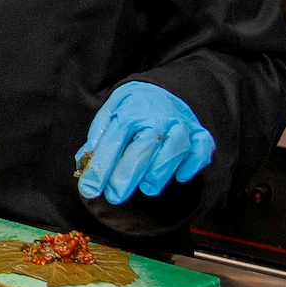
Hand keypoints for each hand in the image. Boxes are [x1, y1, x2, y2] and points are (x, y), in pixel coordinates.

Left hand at [77, 82, 214, 204]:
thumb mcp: (109, 115)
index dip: (101, 168)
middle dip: (127, 174)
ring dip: (160, 172)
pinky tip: (181, 176)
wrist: (161, 90)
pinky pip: (201, 150)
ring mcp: (180, 125)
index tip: (90, 189)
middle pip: (144, 146)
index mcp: (130, 112)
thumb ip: (98, 138)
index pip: (113, 141)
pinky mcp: (199, 134)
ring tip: (147, 187)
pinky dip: (193, 164)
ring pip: (175, 149)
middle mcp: (157, 117)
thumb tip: (84, 163)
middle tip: (115, 196)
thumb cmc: (131, 109)